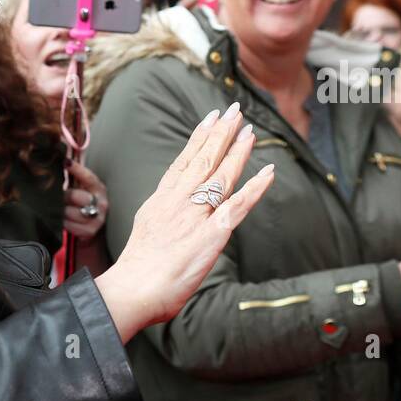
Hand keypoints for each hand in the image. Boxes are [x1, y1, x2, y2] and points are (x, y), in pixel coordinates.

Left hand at [63, 159, 107, 240]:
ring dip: (62, 212)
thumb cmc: (83, 207)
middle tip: (61, 199)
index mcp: (99, 189)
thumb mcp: (83, 191)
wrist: (92, 232)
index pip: (88, 177)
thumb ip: (76, 178)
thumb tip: (64, 162)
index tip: (66, 162)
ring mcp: (97, 218)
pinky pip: (68, 225)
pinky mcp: (90, 231)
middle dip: (64, 197)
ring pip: (69, 212)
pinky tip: (66, 222)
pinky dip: (63, 223)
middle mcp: (101, 203)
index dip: (77, 169)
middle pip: (74, 196)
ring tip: (63, 212)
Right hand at [94, 105, 273, 340]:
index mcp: (160, 201)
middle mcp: (178, 202)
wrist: (132, 289)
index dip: (198, 138)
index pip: (182, 162)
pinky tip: (268, 173)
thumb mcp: (144, 233)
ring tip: (250, 131)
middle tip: (235, 111)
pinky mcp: (212, 234)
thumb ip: (161, 220)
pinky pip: (238, 206)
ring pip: (221, 176)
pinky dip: (255, 188)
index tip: (210, 118)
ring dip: (238, 152)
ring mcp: (195, 216)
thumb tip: (168, 219)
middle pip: (203, 160)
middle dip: (221, 133)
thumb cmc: (136, 270)